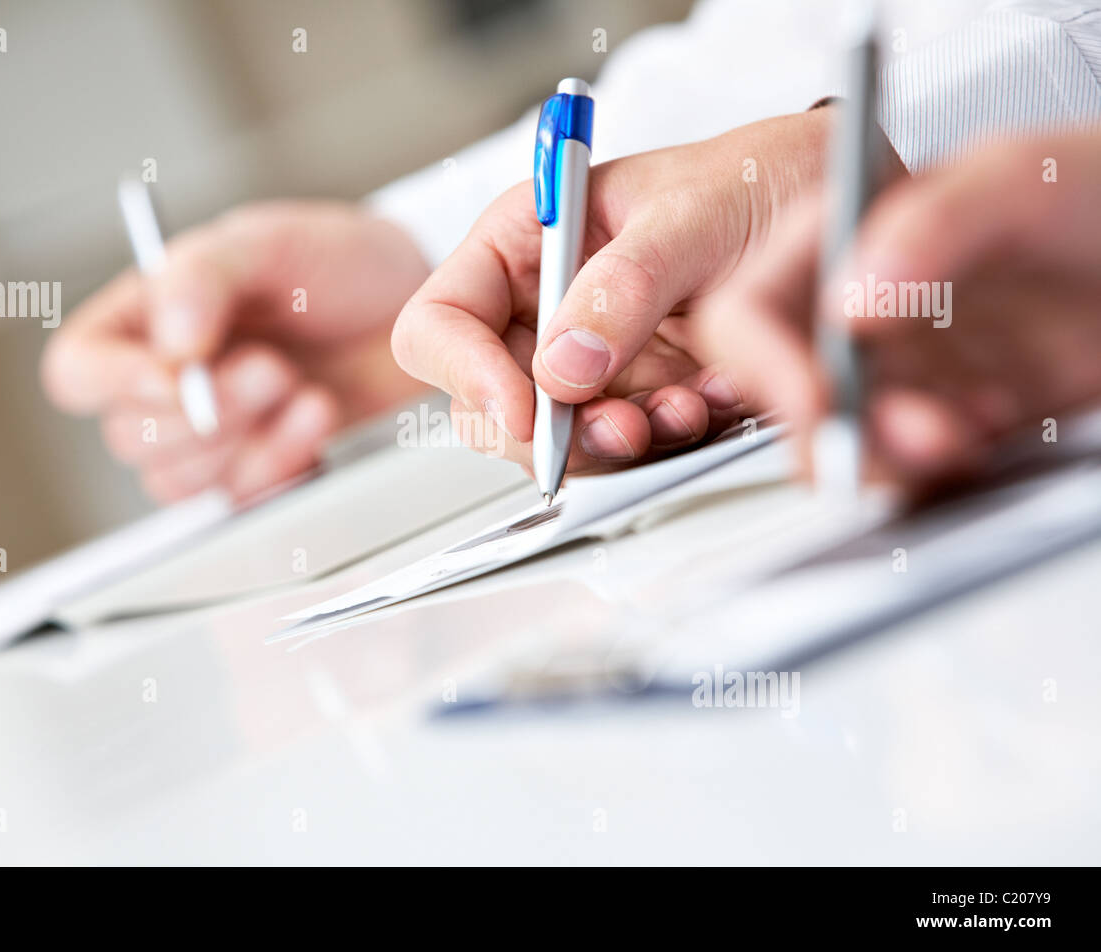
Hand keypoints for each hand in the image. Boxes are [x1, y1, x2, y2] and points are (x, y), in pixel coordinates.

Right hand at [41, 201, 429, 502]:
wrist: (409, 308)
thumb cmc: (335, 265)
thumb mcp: (268, 244)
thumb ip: (205, 278)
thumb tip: (171, 344)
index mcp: (144, 320)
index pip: (79, 372)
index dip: (115, 384)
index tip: (178, 376)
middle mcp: (165, 382)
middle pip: (132, 437)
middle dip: (210, 410)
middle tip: (275, 367)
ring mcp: (209, 435)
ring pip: (180, 480)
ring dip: (249, 440)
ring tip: (306, 387)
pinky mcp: (257, 468)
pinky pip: (239, 499)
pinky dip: (281, 464)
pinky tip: (319, 417)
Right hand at [390, 108, 845, 475]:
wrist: (835, 209)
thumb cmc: (753, 179)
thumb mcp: (693, 213)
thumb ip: (624, 285)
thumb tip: (562, 367)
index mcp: (524, 243)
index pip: (440, 320)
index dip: (465, 372)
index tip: (526, 410)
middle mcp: (542, 308)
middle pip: (486, 402)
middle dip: (552, 431)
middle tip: (623, 428)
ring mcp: (588, 363)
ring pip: (556, 441)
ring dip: (618, 442)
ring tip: (687, 405)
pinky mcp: (637, 400)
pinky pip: (625, 448)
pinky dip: (665, 442)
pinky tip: (708, 403)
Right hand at [696, 133, 1100, 493]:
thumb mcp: (1027, 179)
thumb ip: (936, 220)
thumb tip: (849, 300)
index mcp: (842, 238)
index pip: (748, 312)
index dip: (764, 366)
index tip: (817, 401)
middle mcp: (857, 308)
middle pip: (787, 395)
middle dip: (840, 430)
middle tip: (916, 434)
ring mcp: (899, 368)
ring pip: (842, 443)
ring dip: (890, 459)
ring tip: (959, 436)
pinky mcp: (945, 415)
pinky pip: (904, 468)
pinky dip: (937, 471)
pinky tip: (989, 431)